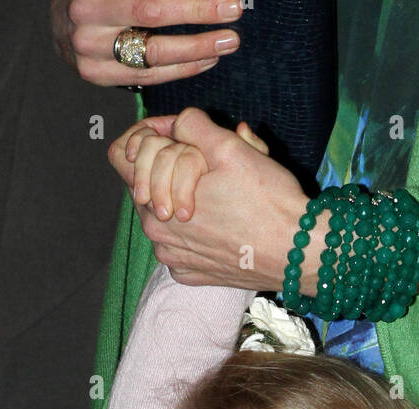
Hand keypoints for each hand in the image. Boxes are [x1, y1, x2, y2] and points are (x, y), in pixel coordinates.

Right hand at [50, 0, 240, 85]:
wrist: (59, 23)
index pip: (151, 0)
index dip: (192, 3)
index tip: (224, 0)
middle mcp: (87, 21)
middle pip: (153, 21)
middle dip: (199, 19)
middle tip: (232, 16)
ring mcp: (90, 53)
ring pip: (154, 56)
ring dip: (197, 50)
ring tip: (226, 42)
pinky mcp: (97, 77)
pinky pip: (148, 77)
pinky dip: (182, 69)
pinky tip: (205, 60)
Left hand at [108, 107, 305, 288]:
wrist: (298, 253)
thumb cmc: (267, 202)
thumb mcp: (229, 146)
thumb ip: (191, 124)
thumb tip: (179, 124)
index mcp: (153, 201)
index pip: (120, 155)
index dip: (147, 134)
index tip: (176, 133)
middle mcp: (156, 236)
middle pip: (143, 182)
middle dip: (169, 164)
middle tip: (207, 163)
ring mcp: (173, 259)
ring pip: (164, 211)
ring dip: (184, 194)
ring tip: (222, 192)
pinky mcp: (192, 275)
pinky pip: (181, 241)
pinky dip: (196, 226)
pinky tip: (224, 221)